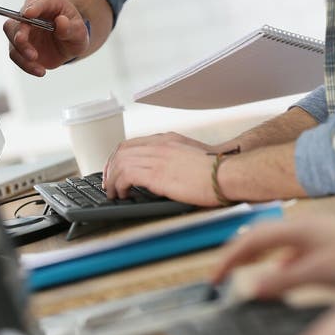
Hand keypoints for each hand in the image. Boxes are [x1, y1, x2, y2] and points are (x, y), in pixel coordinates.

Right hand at [4, 0, 89, 76]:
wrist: (69, 44)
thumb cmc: (74, 32)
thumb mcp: (80, 32)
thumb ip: (71, 27)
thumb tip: (61, 21)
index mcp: (49, 3)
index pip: (39, 2)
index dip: (33, 7)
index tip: (28, 14)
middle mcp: (32, 14)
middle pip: (18, 20)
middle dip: (19, 33)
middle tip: (25, 44)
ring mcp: (24, 29)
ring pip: (12, 37)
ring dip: (21, 51)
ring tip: (36, 61)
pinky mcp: (20, 46)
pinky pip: (16, 54)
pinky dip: (25, 64)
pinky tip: (40, 71)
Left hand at [103, 135, 220, 206]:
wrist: (226, 174)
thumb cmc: (216, 170)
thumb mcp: (191, 156)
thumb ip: (175, 159)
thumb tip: (163, 172)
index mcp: (167, 140)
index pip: (132, 143)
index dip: (118, 157)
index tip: (114, 171)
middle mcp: (160, 144)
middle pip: (122, 151)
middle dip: (110, 168)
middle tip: (108, 184)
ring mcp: (158, 157)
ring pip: (120, 162)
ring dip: (112, 179)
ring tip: (113, 193)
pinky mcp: (157, 173)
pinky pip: (126, 175)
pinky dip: (119, 185)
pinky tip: (122, 194)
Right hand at [213, 216, 334, 290]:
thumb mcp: (320, 273)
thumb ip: (283, 280)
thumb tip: (250, 287)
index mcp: (299, 227)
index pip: (253, 238)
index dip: (230, 258)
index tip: (214, 278)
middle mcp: (304, 226)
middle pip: (260, 237)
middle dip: (238, 255)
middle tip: (220, 277)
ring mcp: (315, 234)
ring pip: (275, 244)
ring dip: (256, 259)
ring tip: (242, 276)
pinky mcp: (326, 246)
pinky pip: (291, 253)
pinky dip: (277, 266)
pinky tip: (279, 280)